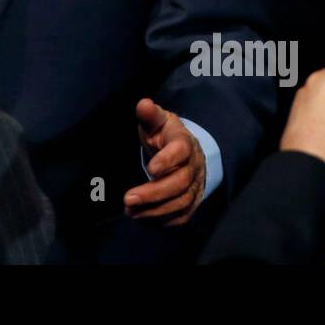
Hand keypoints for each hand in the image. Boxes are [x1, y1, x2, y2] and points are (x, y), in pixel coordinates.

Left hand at [123, 99, 205, 224]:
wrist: (186, 151)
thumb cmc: (165, 134)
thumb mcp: (157, 121)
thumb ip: (149, 115)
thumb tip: (143, 104)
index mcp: (184, 143)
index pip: (181, 151)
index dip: (168, 160)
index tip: (150, 168)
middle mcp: (194, 166)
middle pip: (180, 183)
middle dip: (154, 193)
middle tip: (128, 199)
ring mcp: (196, 186)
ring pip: (181, 202)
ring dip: (155, 210)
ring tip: (130, 211)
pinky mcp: (192, 202)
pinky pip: (181, 215)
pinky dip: (162, 220)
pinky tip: (142, 219)